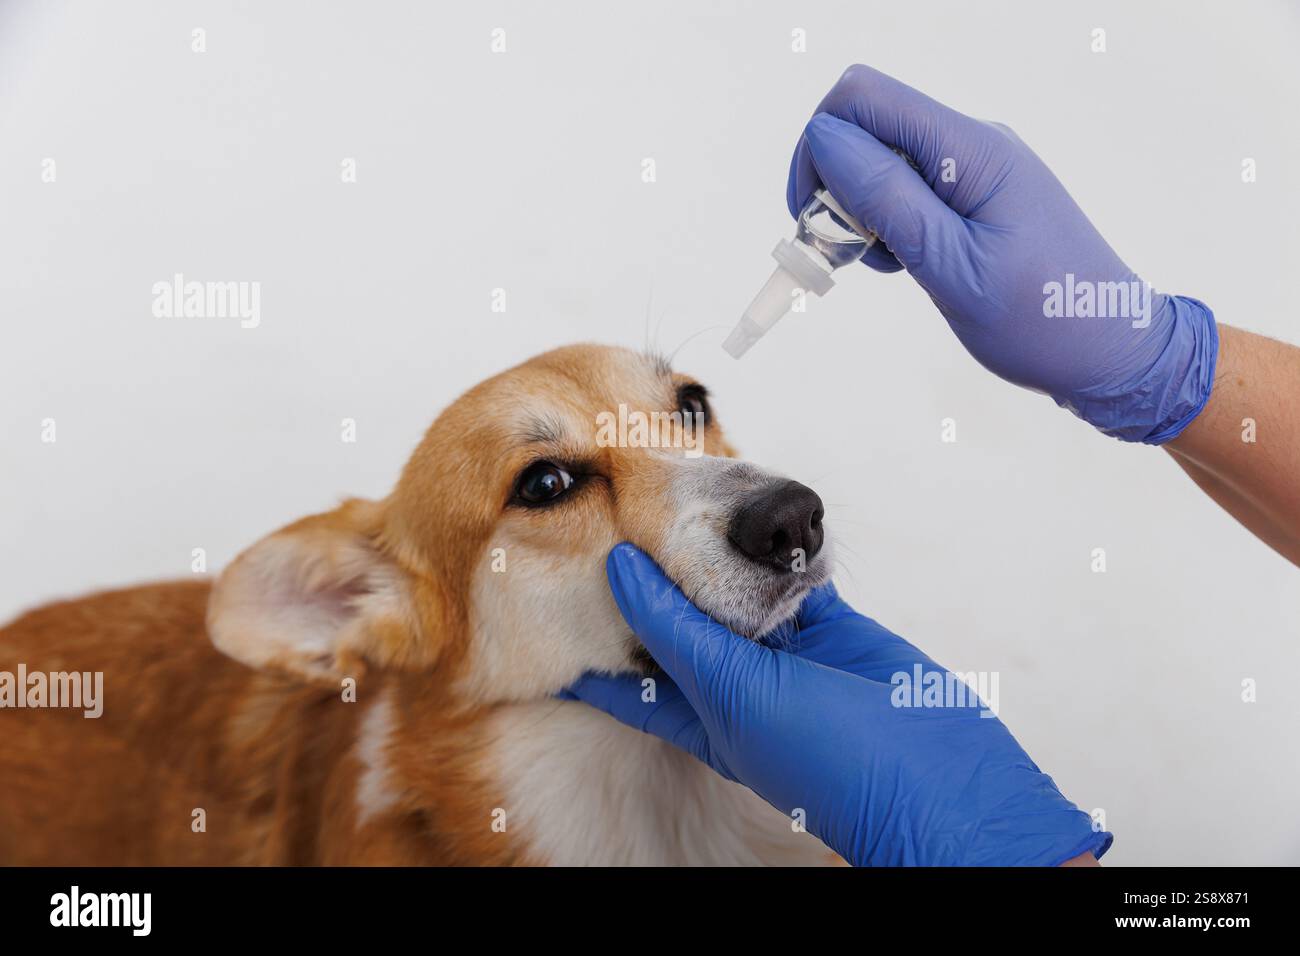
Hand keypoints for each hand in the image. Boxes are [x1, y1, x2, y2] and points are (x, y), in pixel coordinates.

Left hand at [564, 544, 1111, 865]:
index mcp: (699, 714)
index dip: (590, 645)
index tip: (550, 601)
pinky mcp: (832, 627)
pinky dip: (784, 549)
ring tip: (684, 497)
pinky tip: (767, 511)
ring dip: (721, 553)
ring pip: (739, 591)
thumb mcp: (733, 693)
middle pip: (681, 622)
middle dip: (655, 578)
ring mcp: (786, 653)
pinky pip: (798, 578)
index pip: (625, 680)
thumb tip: (617, 566)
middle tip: (619, 514)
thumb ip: (675, 628)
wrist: (934, 775)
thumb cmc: (824, 756)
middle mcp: (737, 681)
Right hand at [787, 64, 1216, 443]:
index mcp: (970, 151)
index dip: (819, 148)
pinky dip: (886, 224)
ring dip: (858, 209)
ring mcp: (975, 170)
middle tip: (842, 252)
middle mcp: (972, 145)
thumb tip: (826, 141)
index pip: (863, 98)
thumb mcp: (953, 267)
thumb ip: (889, 200)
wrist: (1109, 351)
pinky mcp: (975, 198)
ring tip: (883, 267)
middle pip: (868, 124)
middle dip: (833, 182)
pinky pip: (909, 190)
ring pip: (884, 160)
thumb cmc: (1041, 320)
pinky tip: (904, 266)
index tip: (812, 217)